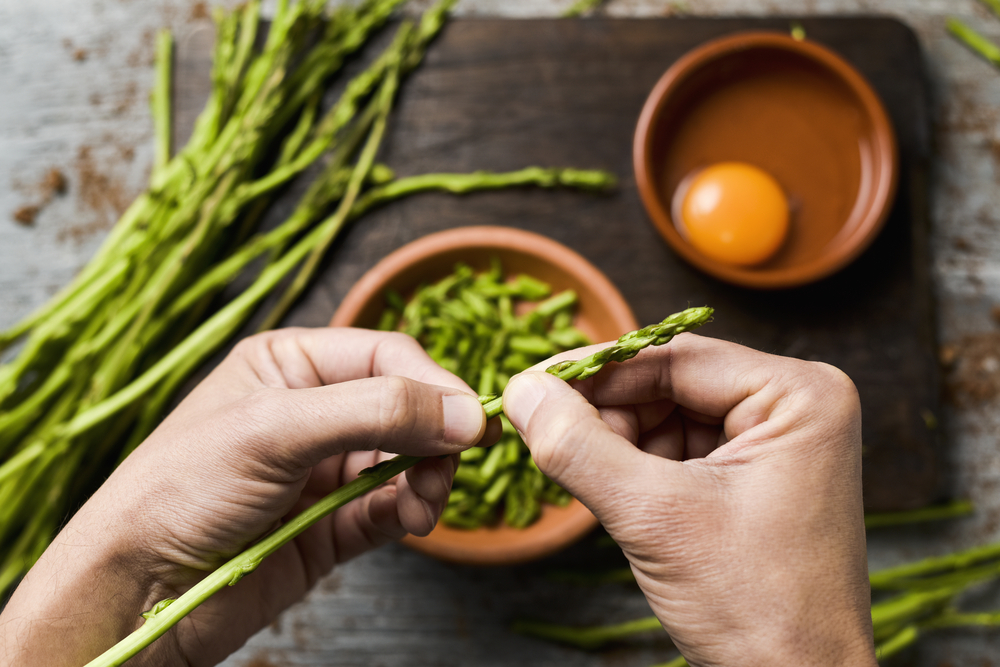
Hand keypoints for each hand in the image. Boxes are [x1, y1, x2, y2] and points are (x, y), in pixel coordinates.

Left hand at [0, 328, 493, 666]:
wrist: (139, 592)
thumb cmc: (180, 491)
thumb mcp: (276, 430)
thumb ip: (376, 411)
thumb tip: (466, 411)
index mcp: (289, 365)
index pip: (386, 356)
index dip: (434, 384)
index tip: (472, 420)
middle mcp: (312, 411)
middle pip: (405, 407)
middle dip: (434, 434)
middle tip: (449, 465)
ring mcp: (323, 469)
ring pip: (407, 459)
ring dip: (429, 477)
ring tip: (425, 501)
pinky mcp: (332, 524)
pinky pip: (392, 507)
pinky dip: (412, 511)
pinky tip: (414, 520)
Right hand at [503, 333, 875, 666]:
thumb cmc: (755, 608)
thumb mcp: (655, 518)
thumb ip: (580, 447)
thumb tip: (521, 391)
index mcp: (799, 395)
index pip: (673, 358)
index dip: (594, 370)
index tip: (529, 383)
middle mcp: (794, 406)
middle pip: (668, 383)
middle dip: (607, 415)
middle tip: (548, 440)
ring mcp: (774, 441)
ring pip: (665, 415)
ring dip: (617, 445)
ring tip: (596, 488)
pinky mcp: (751, 475)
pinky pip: (676, 449)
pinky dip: (636, 468)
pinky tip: (620, 498)